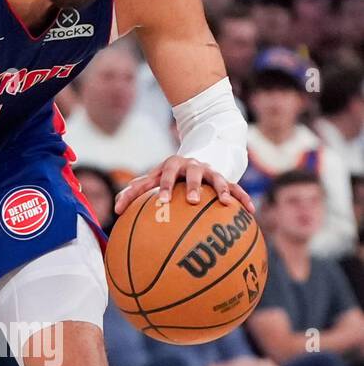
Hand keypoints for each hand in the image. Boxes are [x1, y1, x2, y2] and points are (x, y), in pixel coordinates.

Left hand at [113, 155, 255, 215]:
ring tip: (225, 203)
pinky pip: (236, 188)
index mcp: (172, 166)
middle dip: (193, 186)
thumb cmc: (168, 174)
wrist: (197, 154)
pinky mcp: (225, 178)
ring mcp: (210, 172)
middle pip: (192, 175)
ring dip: (221, 190)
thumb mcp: (153, 178)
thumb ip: (135, 191)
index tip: (161, 203)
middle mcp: (192, 167)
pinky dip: (242, 197)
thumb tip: (115, 210)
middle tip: (192, 201)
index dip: (163, 188)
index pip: (165, 176)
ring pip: (217, 179)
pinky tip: (250, 211)